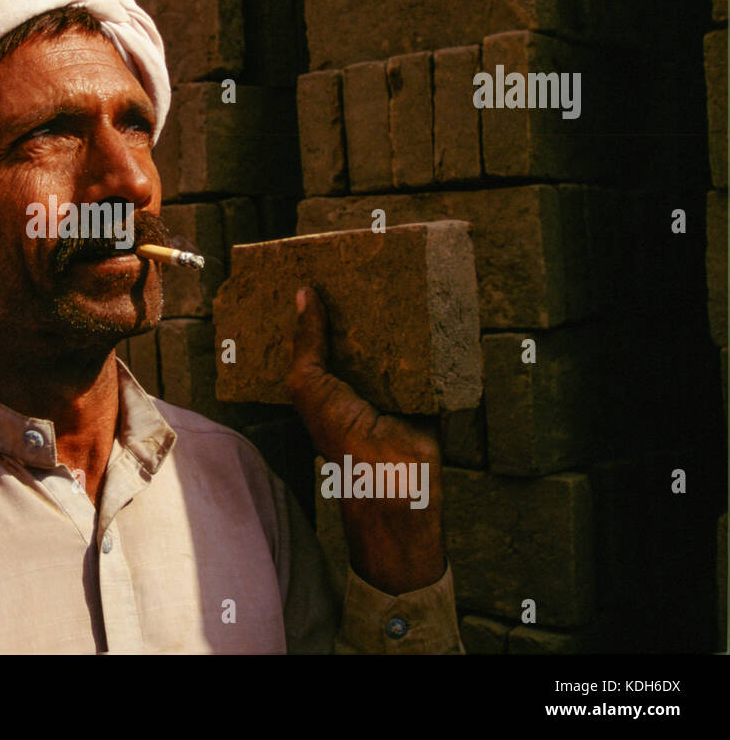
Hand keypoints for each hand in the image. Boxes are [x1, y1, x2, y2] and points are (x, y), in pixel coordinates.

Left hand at [286, 287, 444, 593]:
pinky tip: (436, 306)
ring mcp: (394, 385)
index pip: (324, 336)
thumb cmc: (340, 434)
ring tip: (404, 274)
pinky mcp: (427, 390)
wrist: (392, 476)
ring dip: (401, 318)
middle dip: (364, 306)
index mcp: (326, 380)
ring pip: (397, 342)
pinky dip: (434, 339)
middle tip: (370, 264)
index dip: (324, 309)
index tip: (328, 272)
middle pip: (362, 335)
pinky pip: (431, 359)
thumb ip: (306, 342)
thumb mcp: (308, 383)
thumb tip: (303, 294)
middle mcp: (358, 380)